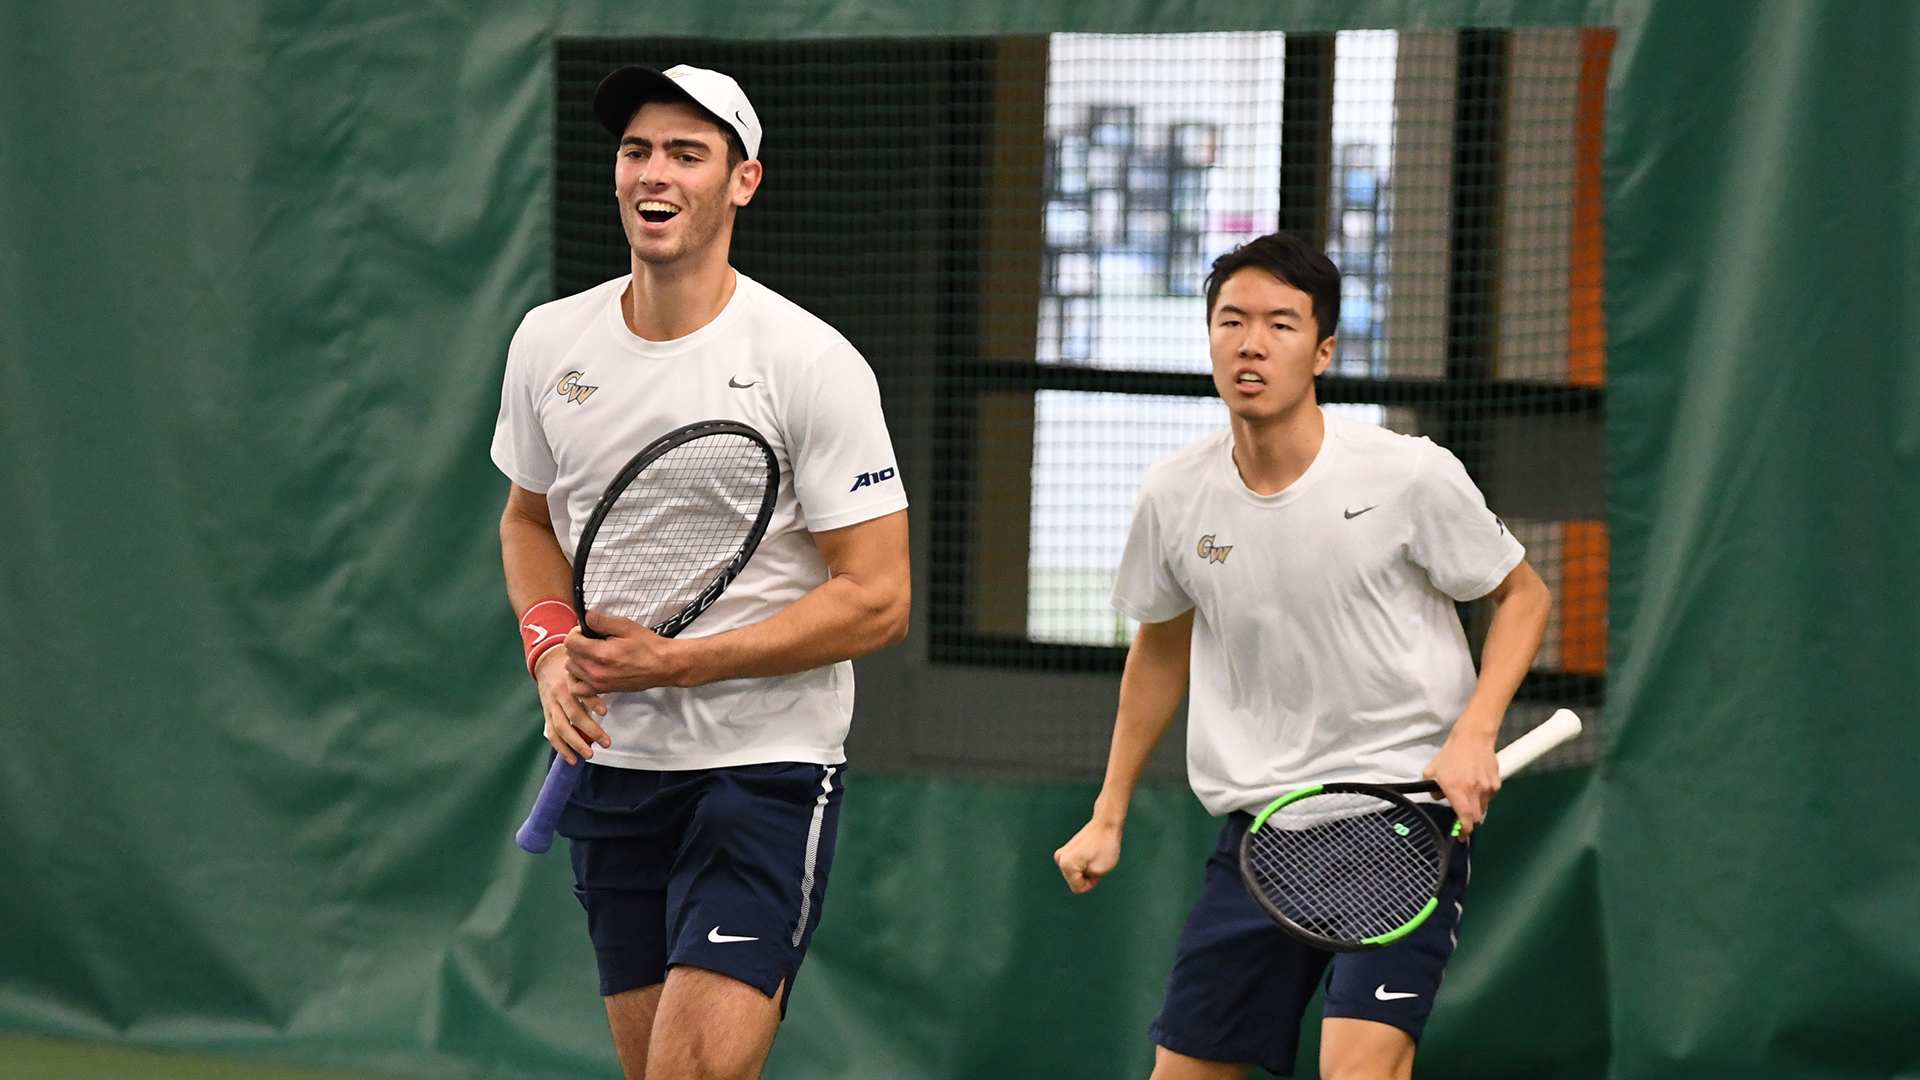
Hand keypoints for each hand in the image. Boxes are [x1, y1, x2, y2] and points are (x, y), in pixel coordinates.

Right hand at [535, 646, 607, 764]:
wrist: (547, 662)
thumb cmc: (572, 667)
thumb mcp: (583, 668)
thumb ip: (595, 679)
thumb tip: (617, 685)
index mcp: (570, 681)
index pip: (581, 693)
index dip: (592, 702)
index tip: (605, 712)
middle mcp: (560, 694)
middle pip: (574, 715)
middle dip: (590, 730)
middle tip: (606, 742)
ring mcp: (551, 706)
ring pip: (562, 728)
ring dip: (575, 743)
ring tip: (590, 755)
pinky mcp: (547, 715)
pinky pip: (552, 734)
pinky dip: (561, 748)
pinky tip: (572, 759)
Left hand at [564, 610, 694, 692]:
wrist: (663, 666)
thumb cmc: (647, 645)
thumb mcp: (626, 626)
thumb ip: (602, 621)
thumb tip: (584, 616)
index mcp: (600, 653)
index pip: (570, 642)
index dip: (576, 632)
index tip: (588, 630)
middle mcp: (595, 671)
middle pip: (569, 655)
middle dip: (577, 644)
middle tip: (592, 640)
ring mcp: (598, 683)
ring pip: (571, 670)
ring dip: (577, 660)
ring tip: (591, 654)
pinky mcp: (603, 690)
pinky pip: (578, 688)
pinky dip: (578, 678)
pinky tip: (588, 670)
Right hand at [1054, 818, 1122, 893]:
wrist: (1105, 824)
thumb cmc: (1105, 847)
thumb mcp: (1099, 871)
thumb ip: (1086, 881)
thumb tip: (1078, 878)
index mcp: (1066, 865)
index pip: (1079, 888)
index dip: (1091, 883)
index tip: (1098, 869)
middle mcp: (1059, 859)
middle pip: (1075, 882)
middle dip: (1087, 877)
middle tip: (1097, 862)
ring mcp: (1061, 854)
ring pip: (1075, 875)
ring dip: (1086, 871)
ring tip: (1094, 857)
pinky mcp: (1065, 850)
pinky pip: (1075, 867)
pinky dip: (1084, 864)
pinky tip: (1091, 853)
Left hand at [1422, 726, 1501, 835]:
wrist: (1473, 738)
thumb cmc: (1450, 754)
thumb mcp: (1432, 771)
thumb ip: (1432, 788)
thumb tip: (1439, 797)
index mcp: (1458, 790)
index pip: (1466, 818)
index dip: (1464, 831)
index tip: (1461, 837)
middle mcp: (1475, 791)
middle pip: (1477, 817)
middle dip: (1469, 821)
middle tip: (1463, 817)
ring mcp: (1488, 787)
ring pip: (1484, 807)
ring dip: (1476, 807)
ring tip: (1468, 793)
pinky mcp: (1497, 783)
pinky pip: (1490, 796)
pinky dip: (1483, 796)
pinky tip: (1476, 784)